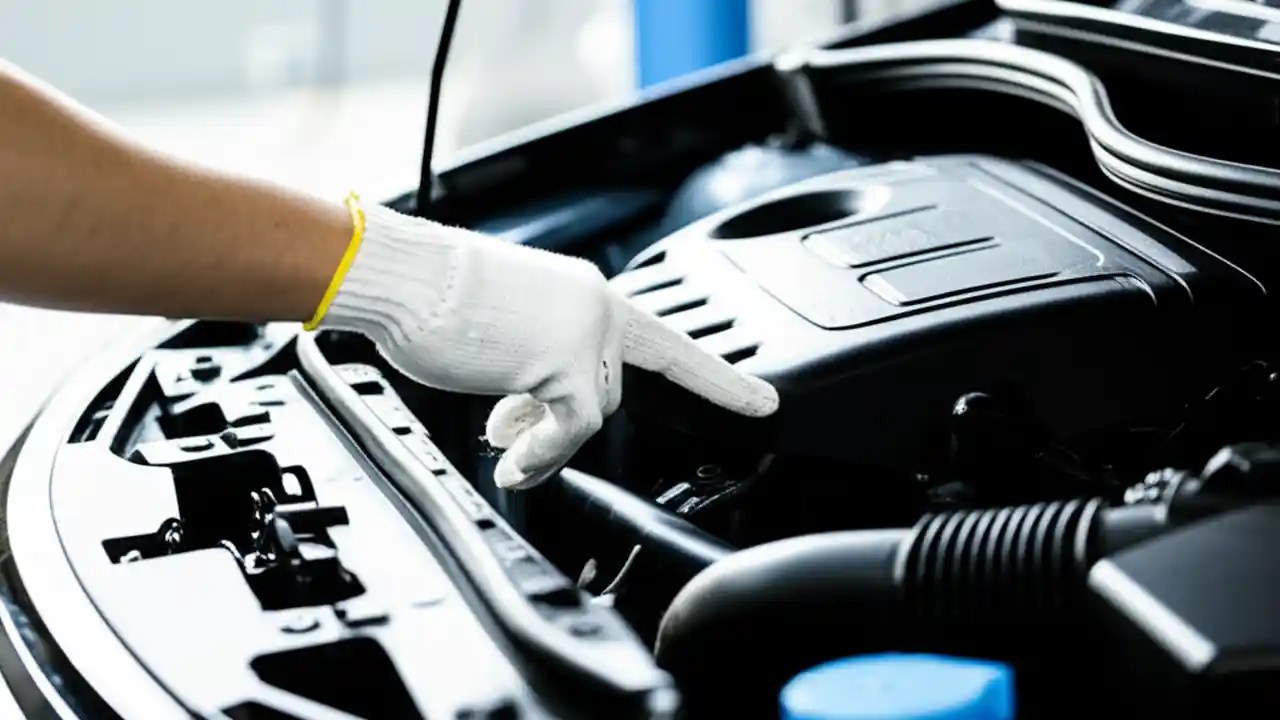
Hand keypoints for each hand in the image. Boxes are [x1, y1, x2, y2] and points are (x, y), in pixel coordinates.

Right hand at [318, 202, 778, 489]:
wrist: (401, 276)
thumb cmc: (435, 298)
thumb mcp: (504, 329)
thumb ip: (538, 364)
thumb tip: (527, 417)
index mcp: (586, 293)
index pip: (666, 342)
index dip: (716, 378)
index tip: (762, 402)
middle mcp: (596, 307)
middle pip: (610, 391)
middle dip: (561, 419)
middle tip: (511, 431)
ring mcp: (585, 332)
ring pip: (594, 413)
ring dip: (547, 438)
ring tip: (505, 445)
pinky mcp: (564, 361)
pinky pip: (572, 429)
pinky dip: (543, 452)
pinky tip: (512, 459)